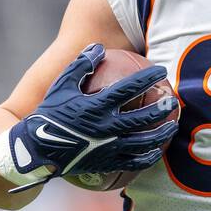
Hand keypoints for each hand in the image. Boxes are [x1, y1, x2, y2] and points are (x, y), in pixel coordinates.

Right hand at [5, 43, 178, 185]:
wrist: (37, 150)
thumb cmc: (49, 114)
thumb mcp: (61, 86)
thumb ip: (81, 66)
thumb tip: (99, 47)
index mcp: (95, 106)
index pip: (128, 89)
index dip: (147, 78)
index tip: (161, 71)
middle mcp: (105, 128)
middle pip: (142, 118)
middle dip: (161, 108)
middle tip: (173, 100)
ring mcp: (108, 148)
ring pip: (143, 142)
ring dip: (161, 134)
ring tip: (172, 126)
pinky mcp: (107, 163)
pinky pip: (134, 162)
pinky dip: (148, 157)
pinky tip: (156, 151)